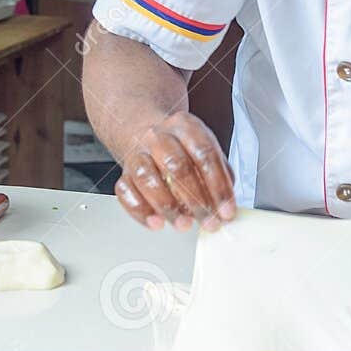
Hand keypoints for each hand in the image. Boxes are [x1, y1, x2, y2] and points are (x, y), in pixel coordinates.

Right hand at [114, 111, 237, 232]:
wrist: (144, 130)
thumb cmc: (180, 146)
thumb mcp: (204, 147)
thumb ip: (220, 173)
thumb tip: (227, 205)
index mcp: (185, 126)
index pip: (204, 155)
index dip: (218, 187)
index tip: (226, 211)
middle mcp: (159, 137)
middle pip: (176, 166)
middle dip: (196, 200)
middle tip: (208, 221)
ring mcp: (138, 153)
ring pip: (147, 177)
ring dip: (168, 206)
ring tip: (183, 224)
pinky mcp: (123, 171)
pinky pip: (125, 190)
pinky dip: (140, 210)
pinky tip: (156, 222)